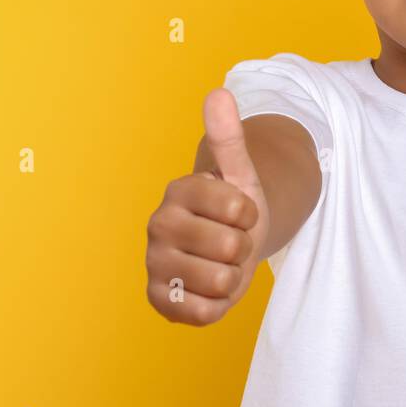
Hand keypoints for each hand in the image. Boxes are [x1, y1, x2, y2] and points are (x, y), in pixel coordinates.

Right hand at [146, 88, 271, 325]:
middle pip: (231, 248)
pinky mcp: (157, 299)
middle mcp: (158, 225)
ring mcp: (154, 263)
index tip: (238, 212)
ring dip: (233, 277)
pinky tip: (208, 288)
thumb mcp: (240, 173)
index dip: (250, 215)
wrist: (226, 246)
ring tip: (221, 263)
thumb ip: (229, 137)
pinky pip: (204, 312)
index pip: (238, 209)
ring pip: (220, 281)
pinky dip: (218, 305)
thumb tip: (219, 93)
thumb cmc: (234, 209)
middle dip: (242, 248)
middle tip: (230, 241)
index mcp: (179, 191)